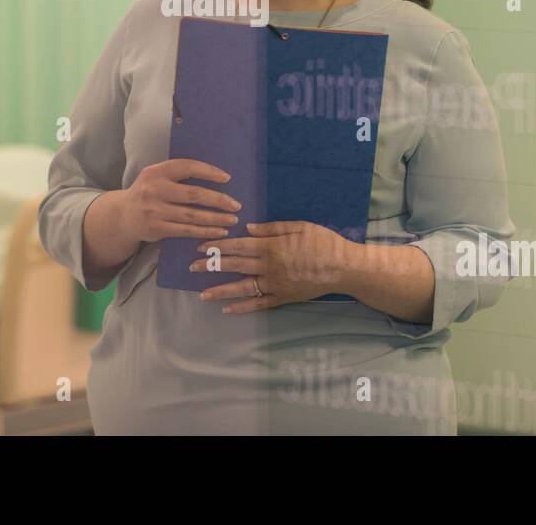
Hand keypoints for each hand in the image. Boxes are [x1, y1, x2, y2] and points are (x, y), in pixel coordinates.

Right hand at [115, 159, 240, 244]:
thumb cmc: (148, 193)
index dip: (208, 171)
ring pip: (192, 215)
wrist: (123, 216)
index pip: (187, 167)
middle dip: (218, 200)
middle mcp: (154, 190)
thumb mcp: (156, 176)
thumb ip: (177, 174)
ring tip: (232, 219)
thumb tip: (215, 174)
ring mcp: (154, 210)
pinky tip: (219, 231)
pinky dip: (205, 231)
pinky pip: (186, 230)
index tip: (227, 178)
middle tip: (236, 205)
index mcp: (156, 171)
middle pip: (193, 194)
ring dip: (216, 218)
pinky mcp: (157, 228)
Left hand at [192, 221, 357, 312]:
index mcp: (271, 247)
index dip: (217, 246)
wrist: (344, 268)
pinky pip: (260, 304)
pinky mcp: (283, 298)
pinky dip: (243, 307)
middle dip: (211, 266)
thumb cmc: (323, 242)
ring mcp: (276, 285)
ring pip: (243, 288)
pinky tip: (228, 309)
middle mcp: (269, 267)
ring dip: (221, 290)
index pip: (237, 246)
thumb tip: (246, 229)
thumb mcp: (300, 226)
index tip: (200, 247)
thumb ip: (272, 228)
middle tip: (191, 268)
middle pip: (235, 266)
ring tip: (202, 294)